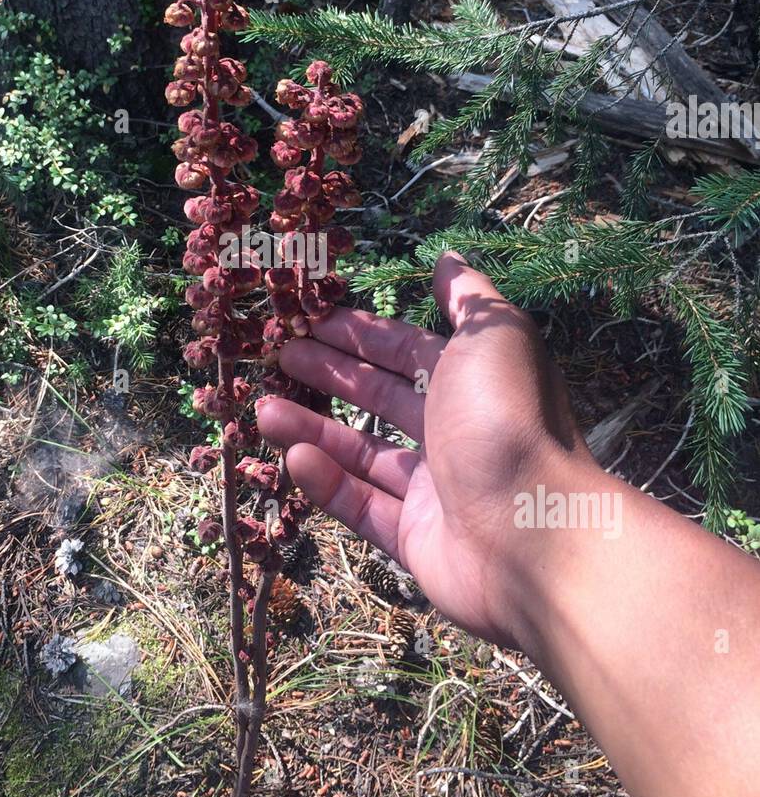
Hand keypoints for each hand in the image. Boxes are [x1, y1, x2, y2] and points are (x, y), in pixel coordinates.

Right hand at [257, 251, 596, 646]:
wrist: (533, 530)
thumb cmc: (510, 420)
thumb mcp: (496, 337)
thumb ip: (467, 298)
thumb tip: (445, 258)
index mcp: (474, 383)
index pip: (407, 351)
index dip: (359, 333)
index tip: (308, 318)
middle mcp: (456, 432)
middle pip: (381, 398)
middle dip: (330, 374)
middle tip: (278, 357)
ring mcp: (435, 489)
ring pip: (362, 453)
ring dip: (312, 428)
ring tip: (262, 410)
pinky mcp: (415, 538)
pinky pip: (362, 505)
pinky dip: (327, 482)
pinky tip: (294, 458)